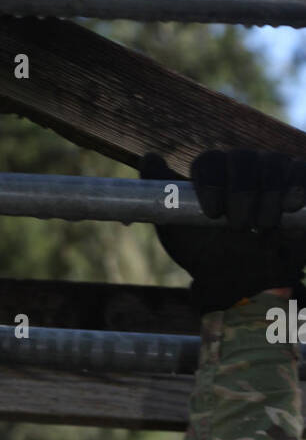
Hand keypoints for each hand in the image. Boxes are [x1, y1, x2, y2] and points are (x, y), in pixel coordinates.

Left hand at [139, 149, 305, 313]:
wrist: (244, 282)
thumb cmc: (206, 255)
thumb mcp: (175, 229)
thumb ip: (159, 194)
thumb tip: (149, 157)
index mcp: (211, 174)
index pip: (210, 161)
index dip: (212, 183)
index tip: (213, 213)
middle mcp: (241, 167)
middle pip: (243, 159)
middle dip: (242, 194)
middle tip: (240, 227)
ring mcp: (272, 172)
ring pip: (272, 164)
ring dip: (267, 200)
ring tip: (263, 229)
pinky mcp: (298, 182)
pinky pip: (300, 170)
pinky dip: (296, 187)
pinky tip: (289, 207)